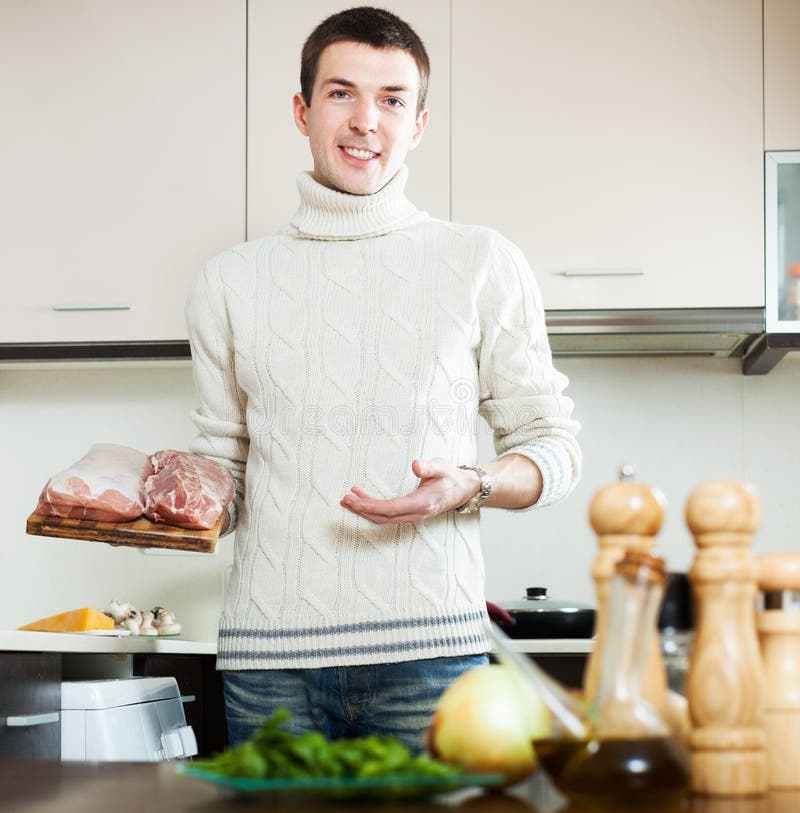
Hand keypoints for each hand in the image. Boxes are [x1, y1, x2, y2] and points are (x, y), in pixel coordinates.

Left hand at [339, 458, 480, 524]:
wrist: (462, 489)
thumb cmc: (450, 476)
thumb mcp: (441, 467)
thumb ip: (429, 466)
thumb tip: (416, 465)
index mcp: (422, 503)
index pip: (391, 508)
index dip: (371, 507)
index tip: (355, 501)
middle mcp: (416, 513)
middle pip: (383, 517)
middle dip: (362, 510)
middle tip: (344, 500)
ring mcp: (412, 516)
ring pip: (384, 517)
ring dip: (365, 510)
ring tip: (347, 500)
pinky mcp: (409, 514)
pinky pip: (388, 514)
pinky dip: (373, 508)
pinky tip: (362, 499)